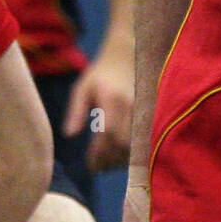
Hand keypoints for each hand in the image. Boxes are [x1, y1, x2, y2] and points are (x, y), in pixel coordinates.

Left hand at [63, 47, 133, 171]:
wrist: (127, 55)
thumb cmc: (100, 74)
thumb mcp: (83, 88)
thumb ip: (76, 111)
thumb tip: (69, 135)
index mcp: (112, 99)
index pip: (108, 132)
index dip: (99, 152)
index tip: (89, 163)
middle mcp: (130, 105)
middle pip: (123, 142)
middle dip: (110, 158)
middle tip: (97, 166)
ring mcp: (143, 109)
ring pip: (136, 143)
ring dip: (121, 158)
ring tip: (107, 163)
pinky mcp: (151, 112)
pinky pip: (143, 138)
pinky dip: (132, 150)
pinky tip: (120, 154)